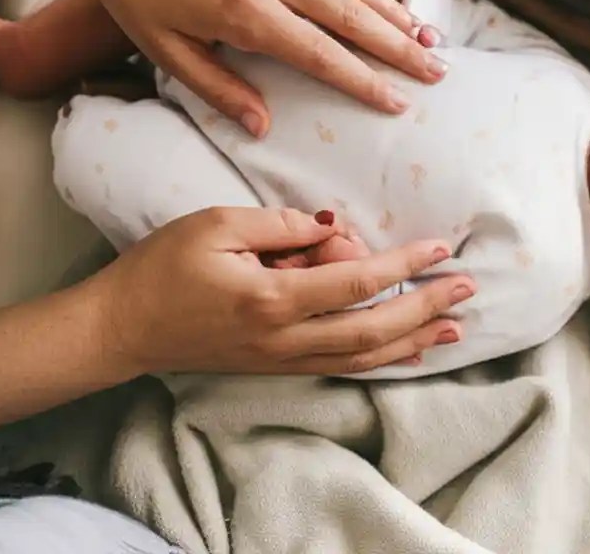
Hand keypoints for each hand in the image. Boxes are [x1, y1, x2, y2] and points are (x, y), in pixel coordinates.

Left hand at [69, 0, 446, 135]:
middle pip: (350, 16)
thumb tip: (264, 127)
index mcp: (243, 14)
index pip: (320, 55)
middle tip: (436, 70)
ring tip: (425, 33)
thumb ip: (219, 89)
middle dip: (398, 47)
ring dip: (391, 6)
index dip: (363, 81)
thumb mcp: (165, 50)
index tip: (397, 102)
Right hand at [88, 207, 473, 375]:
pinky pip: (339, 365)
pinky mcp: (275, 366)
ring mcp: (281, 358)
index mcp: (271, 298)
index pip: (355, 282)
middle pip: (373, 330)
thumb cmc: (162, 268)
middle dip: (425, 308)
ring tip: (454, 326)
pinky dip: (380, 360)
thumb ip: (279, 224)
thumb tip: (331, 227)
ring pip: (362, 357)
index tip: (440, 247)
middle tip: (466, 288)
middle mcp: (284, 337)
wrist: (122, 327)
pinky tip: (407, 352)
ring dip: (413, 341)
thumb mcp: (216, 224)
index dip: (403, 264)